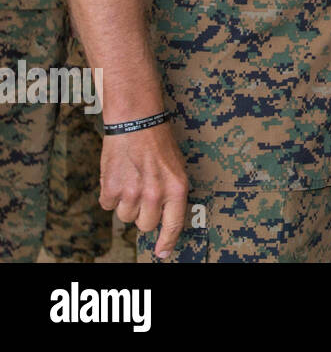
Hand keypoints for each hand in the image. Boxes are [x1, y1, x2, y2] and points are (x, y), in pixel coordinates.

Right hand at [100, 123, 188, 258]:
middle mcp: (155, 194)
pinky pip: (108, 206)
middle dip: (143, 214)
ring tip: (131, 180)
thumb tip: (166, 219)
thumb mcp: (176, 169)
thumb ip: (171, 194)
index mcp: (177, 189)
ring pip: (125, 217)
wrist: (136, 123)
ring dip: (126, 204)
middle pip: (145, 225)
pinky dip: (111, 195)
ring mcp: (132, 193)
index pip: (173, 225)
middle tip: (143, 194)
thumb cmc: (158, 143)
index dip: (167, 242)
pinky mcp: (111, 189)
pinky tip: (119, 177)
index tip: (163, 253)